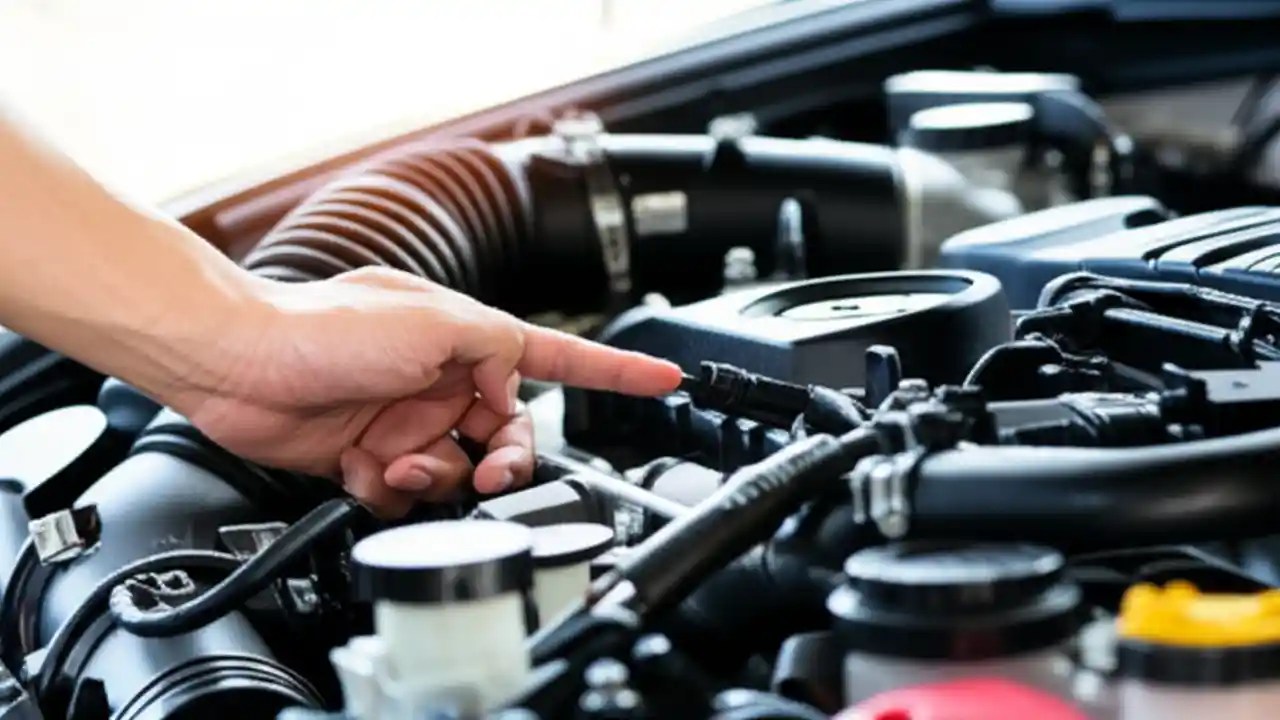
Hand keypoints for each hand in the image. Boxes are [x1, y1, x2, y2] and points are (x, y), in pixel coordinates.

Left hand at [169, 267, 681, 516]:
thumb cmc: (324, 327)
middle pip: (509, 435)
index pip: (560, 357)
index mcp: (470, 339)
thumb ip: (495, 346)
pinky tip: (364, 467)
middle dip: (503, 458)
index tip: (663, 379)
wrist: (240, 366)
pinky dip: (390, 487)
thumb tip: (514, 377)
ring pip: (458, 472)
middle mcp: (443, 380)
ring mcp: (407, 420)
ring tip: (394, 459)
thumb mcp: (434, 322)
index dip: (615, 372)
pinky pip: (408, 492)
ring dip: (433, 473)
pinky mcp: (370, 456)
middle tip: (489, 470)